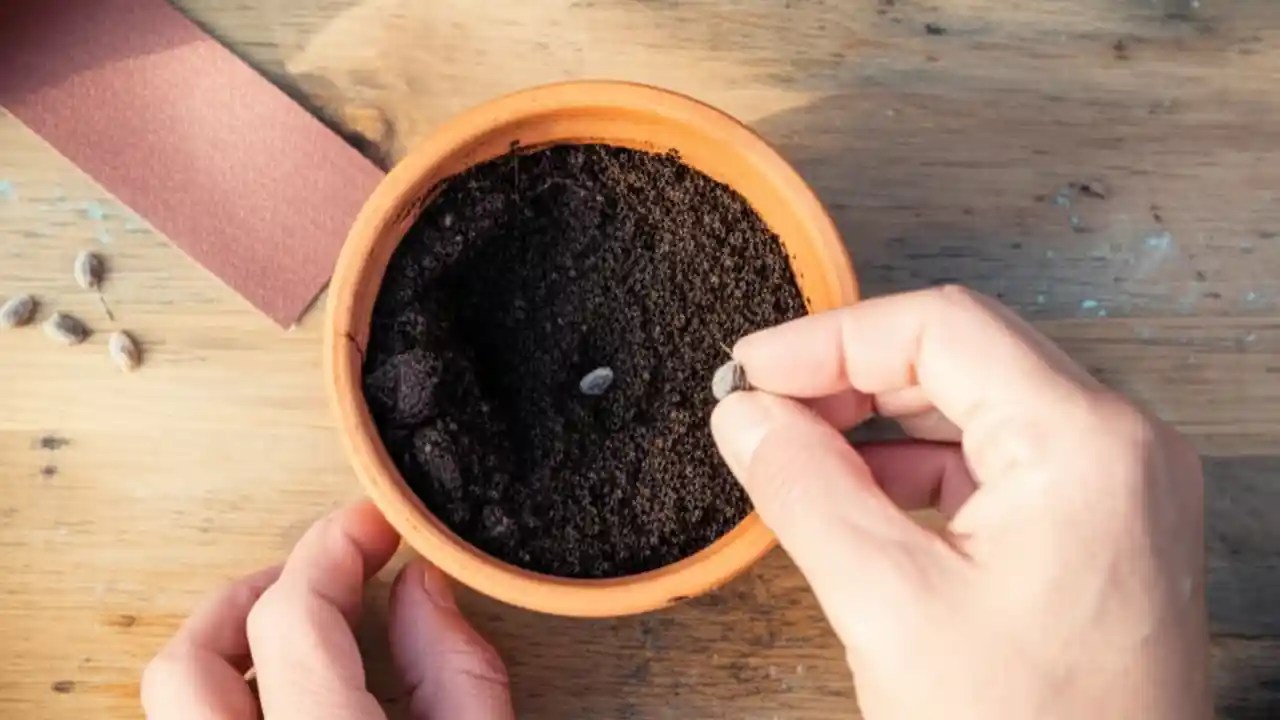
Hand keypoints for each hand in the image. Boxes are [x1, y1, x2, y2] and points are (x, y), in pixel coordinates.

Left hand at [142, 502, 513, 719]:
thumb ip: (456, 669)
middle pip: (185, 665)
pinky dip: (233, 695)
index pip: (291, 619)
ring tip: (304, 630)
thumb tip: (418, 585)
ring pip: (174, 703)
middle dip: (251, 594)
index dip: (331, 550)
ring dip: (229, 647)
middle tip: (322, 572)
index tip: (370, 523)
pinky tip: (291, 693)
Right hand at [711, 286, 1208, 719]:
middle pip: (963, 354)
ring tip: (800, 447)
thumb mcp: (890, 608)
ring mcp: (1118, 487)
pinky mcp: (1101, 527)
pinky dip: (922, 465)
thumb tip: (747, 416)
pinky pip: (1001, 459)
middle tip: (765, 406)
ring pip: (979, 403)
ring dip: (882, 419)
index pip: (940, 328)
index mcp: (1083, 444)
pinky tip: (862, 492)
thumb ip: (807, 492)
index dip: (829, 338)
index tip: (752, 369)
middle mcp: (1118, 447)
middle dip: (852, 373)